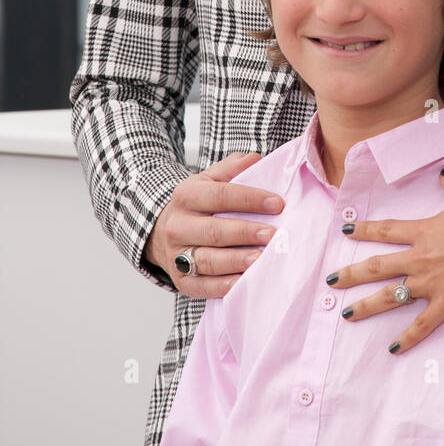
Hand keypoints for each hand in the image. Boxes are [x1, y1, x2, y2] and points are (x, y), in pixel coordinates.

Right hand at [143, 152, 283, 296]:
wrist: (164, 230)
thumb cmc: (199, 203)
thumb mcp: (210, 179)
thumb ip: (233, 168)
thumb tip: (256, 159)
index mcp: (186, 195)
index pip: (220, 195)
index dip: (250, 199)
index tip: (278, 203)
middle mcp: (178, 226)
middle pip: (214, 231)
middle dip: (245, 233)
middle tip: (273, 234)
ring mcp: (177, 255)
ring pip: (208, 260)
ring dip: (236, 261)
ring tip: (261, 260)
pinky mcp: (181, 280)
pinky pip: (203, 286)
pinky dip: (224, 286)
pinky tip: (244, 282)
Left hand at [324, 169, 443, 353]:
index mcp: (423, 232)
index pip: (386, 231)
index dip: (364, 230)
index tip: (346, 231)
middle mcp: (419, 258)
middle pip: (377, 266)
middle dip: (351, 274)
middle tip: (330, 282)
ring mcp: (430, 282)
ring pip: (390, 297)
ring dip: (366, 306)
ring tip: (347, 315)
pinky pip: (422, 324)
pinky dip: (407, 338)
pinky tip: (392, 349)